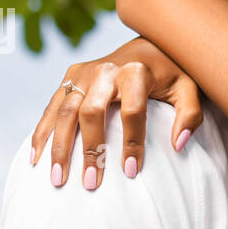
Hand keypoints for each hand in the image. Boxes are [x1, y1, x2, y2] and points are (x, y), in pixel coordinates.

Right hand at [30, 38, 201, 188]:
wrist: (147, 44)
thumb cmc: (170, 74)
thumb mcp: (188, 89)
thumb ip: (190, 115)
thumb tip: (179, 144)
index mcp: (136, 71)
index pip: (133, 112)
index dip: (132, 143)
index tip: (132, 173)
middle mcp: (106, 70)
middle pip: (92, 113)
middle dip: (90, 150)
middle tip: (90, 184)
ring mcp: (84, 72)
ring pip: (65, 111)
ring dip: (59, 147)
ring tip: (57, 179)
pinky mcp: (71, 75)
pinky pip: (52, 106)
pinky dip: (43, 132)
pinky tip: (37, 158)